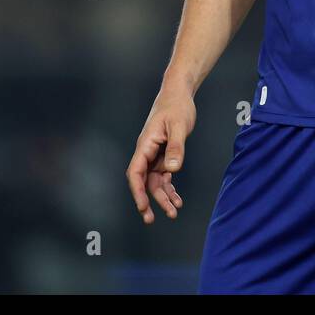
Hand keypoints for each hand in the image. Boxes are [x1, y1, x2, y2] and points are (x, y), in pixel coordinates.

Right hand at [126, 90, 195, 223]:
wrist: (179, 94)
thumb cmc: (177, 107)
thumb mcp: (179, 126)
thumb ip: (175, 147)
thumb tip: (172, 169)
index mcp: (145, 144)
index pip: (135, 172)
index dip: (137, 191)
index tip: (142, 207)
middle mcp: (147, 151)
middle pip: (144, 181)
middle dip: (147, 201)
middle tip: (150, 220)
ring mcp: (155, 154)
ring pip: (154, 181)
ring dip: (162, 197)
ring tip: (173, 212)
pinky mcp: (164, 154)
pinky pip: (163, 175)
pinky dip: (169, 188)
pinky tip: (177, 199)